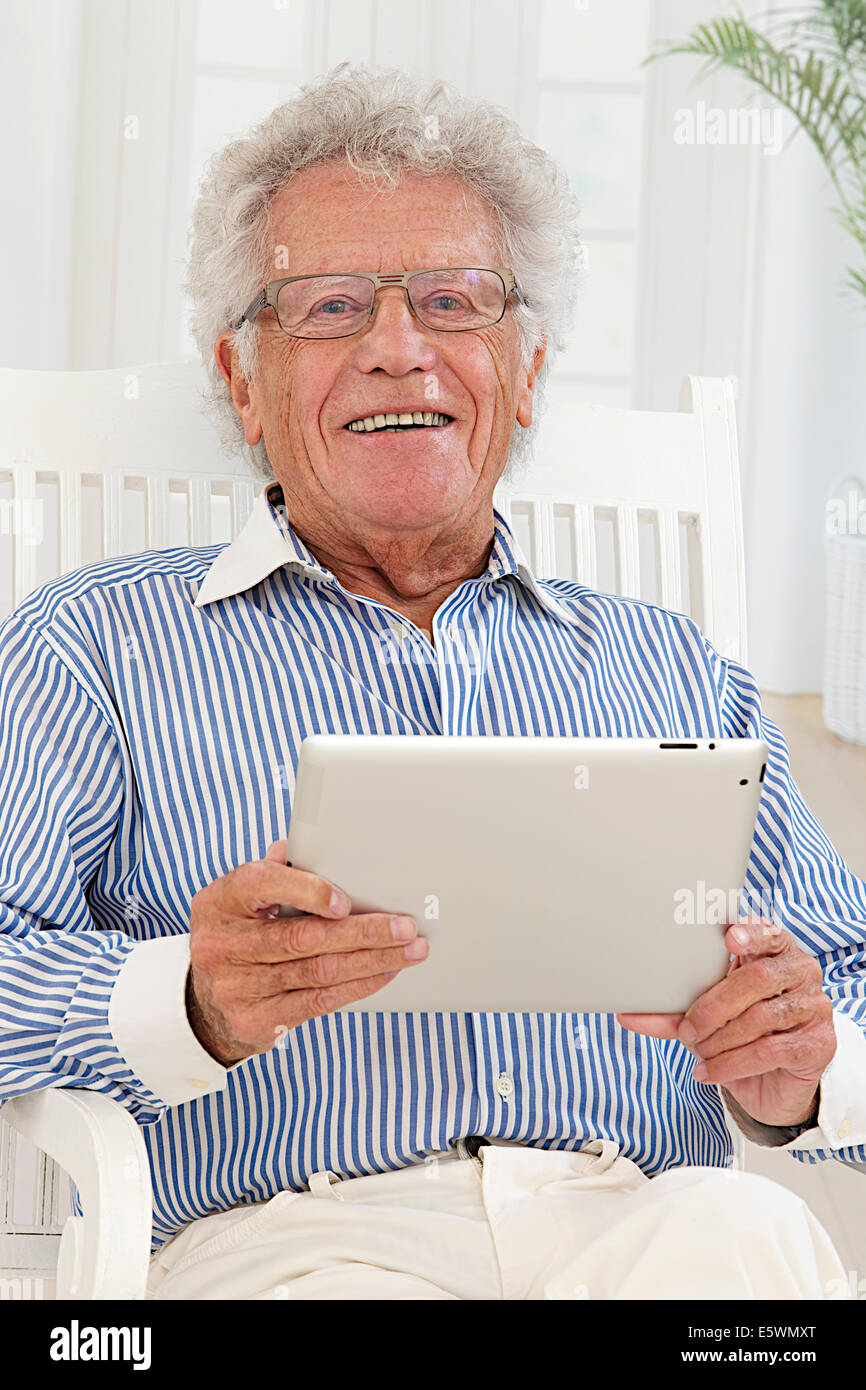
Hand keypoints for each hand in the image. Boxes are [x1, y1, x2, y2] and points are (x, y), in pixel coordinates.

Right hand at [187, 840, 427, 1063]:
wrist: (205, 1004)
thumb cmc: (239, 934)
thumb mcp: (241, 899)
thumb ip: (274, 872)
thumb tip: (308, 847)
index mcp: (219, 902)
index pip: (261, 884)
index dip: (308, 891)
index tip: (346, 901)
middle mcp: (222, 945)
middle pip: (302, 937)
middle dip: (363, 931)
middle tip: (405, 926)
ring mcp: (236, 987)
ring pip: (318, 972)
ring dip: (372, 960)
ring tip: (409, 950)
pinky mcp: (256, 1021)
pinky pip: (319, 1002)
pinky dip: (358, 986)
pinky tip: (384, 972)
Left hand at [617, 918, 834, 1126]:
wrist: (772, 1083)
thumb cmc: (737, 1034)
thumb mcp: (705, 1016)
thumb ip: (674, 1010)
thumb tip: (625, 1014)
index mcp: (775, 951)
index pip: (768, 933)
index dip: (751, 933)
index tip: (730, 937)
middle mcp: (800, 972)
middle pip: (758, 978)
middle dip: (715, 1004)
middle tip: (688, 1029)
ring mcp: (814, 1007)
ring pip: (762, 1017)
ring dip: (721, 1039)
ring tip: (698, 1052)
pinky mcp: (819, 1044)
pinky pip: (771, 1050)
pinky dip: (732, 1063)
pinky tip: (709, 1072)